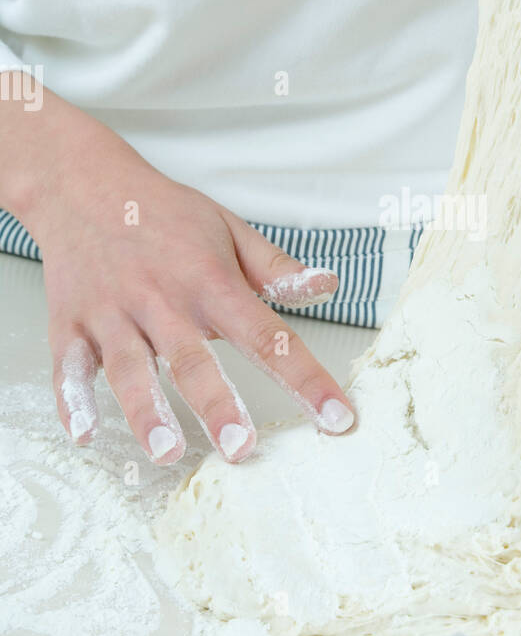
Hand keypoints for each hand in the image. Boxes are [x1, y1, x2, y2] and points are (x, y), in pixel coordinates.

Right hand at [3, 81, 352, 464]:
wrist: (80, 183)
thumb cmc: (160, 212)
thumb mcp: (227, 228)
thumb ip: (275, 268)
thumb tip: (326, 285)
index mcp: (209, 281)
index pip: (267, 336)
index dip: (305, 378)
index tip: (337, 416)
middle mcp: (160, 299)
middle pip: (192, 359)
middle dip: (217, 406)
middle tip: (240, 448)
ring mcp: (111, 313)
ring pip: (129, 369)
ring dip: (146, 412)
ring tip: (166, 452)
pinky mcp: (69, 324)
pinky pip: (69, 367)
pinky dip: (73, 402)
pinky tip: (86, 436)